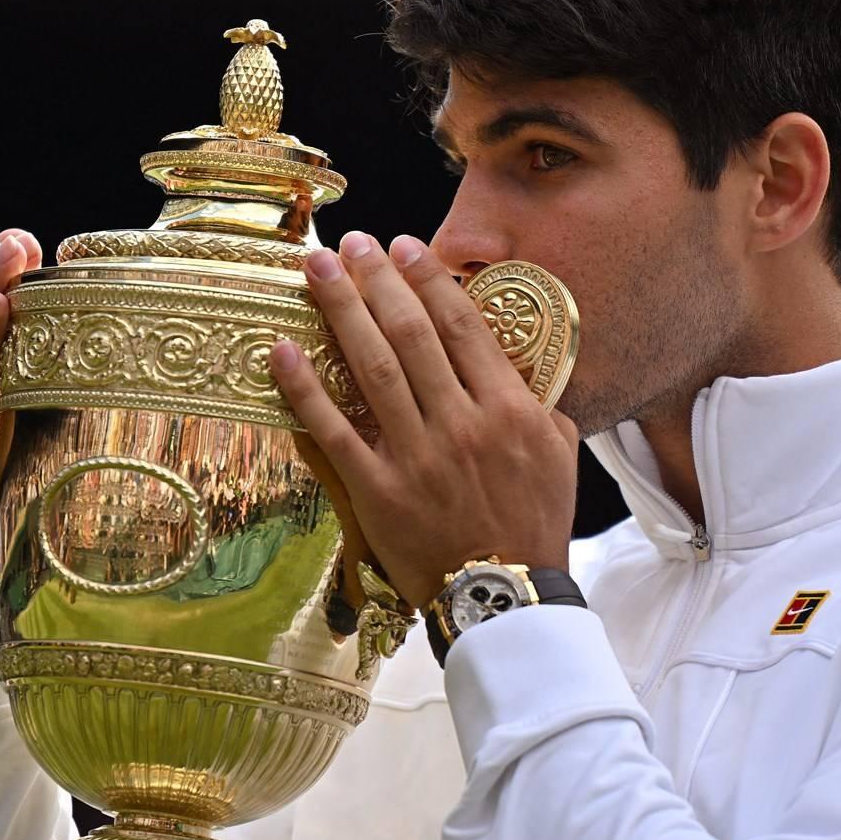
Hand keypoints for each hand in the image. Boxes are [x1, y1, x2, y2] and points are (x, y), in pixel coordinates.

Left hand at [269, 232, 578, 607]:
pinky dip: (305, 389)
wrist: (504, 596)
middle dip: (379, 280)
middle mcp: (460, 424)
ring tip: (318, 270)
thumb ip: (537, 400)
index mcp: (508, 410)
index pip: (462, 326)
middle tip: (354, 244)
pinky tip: (281, 351)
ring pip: (372, 369)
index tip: (406, 247)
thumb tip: (513, 354)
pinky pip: (334, 431)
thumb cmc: (533, 524)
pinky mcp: (378, 491)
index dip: (430, 280)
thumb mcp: (559, 454)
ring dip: (342, 312)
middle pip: (411, 334)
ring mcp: (416, 457)